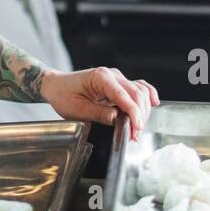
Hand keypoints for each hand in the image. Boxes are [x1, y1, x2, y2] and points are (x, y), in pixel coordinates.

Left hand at [41, 68, 158, 140]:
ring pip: (140, 91)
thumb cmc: (63, 95)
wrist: (56, 85)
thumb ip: (100, 114)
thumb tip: (119, 120)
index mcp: (101, 78)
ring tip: (137, 129)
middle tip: (135, 136)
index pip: (125, 96)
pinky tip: (154, 103)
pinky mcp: (118, 83)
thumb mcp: (78, 110)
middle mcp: (112, 74)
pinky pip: (137, 87)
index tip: (136, 130)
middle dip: (140, 116)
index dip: (134, 115)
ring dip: (143, 110)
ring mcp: (116, 77)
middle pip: (137, 94)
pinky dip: (147, 95)